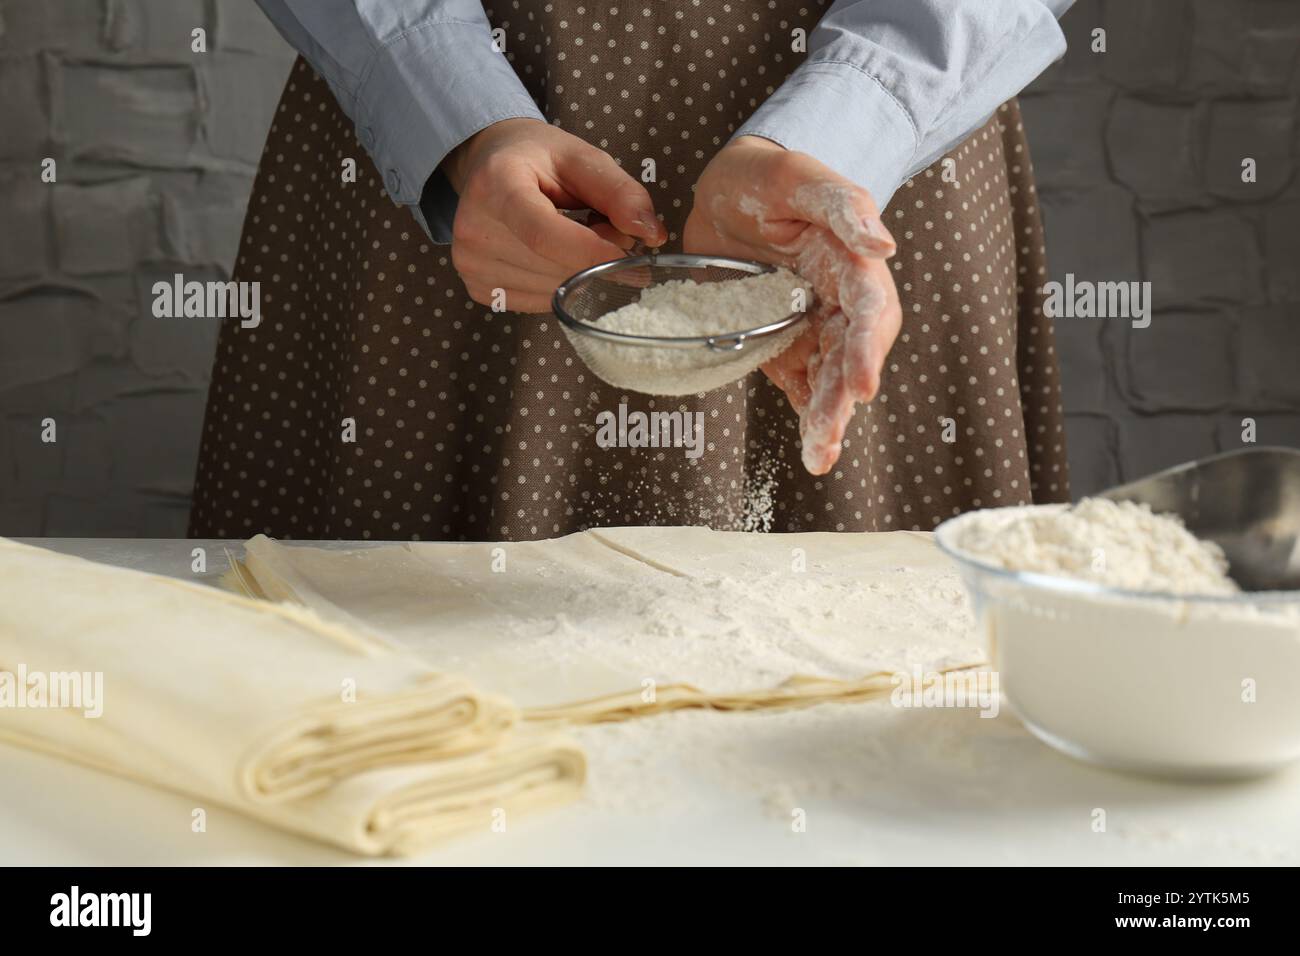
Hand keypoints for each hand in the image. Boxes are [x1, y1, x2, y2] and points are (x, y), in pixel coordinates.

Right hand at [444, 118, 666, 313]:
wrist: (490, 163)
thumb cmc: (537, 158)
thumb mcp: (581, 158)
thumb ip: (619, 192)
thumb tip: (651, 234)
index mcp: (495, 185)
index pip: (545, 235)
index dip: (593, 253)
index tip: (634, 258)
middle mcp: (473, 228)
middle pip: (553, 266)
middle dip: (595, 258)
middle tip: (609, 230)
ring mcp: (470, 263)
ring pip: (551, 290)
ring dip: (580, 272)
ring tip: (577, 237)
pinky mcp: (477, 288)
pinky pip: (539, 302)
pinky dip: (560, 284)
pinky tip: (556, 257)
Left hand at [683, 136, 900, 474]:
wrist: (728, 190)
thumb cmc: (770, 178)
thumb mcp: (803, 178)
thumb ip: (845, 207)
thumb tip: (884, 246)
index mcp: (853, 265)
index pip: (869, 313)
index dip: (867, 351)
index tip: (861, 387)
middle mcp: (838, 303)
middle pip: (850, 358)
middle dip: (842, 402)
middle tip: (827, 441)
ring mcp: (811, 326)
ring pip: (827, 380)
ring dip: (826, 420)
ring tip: (818, 458)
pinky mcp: (782, 342)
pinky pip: (799, 381)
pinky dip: (804, 412)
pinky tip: (806, 444)